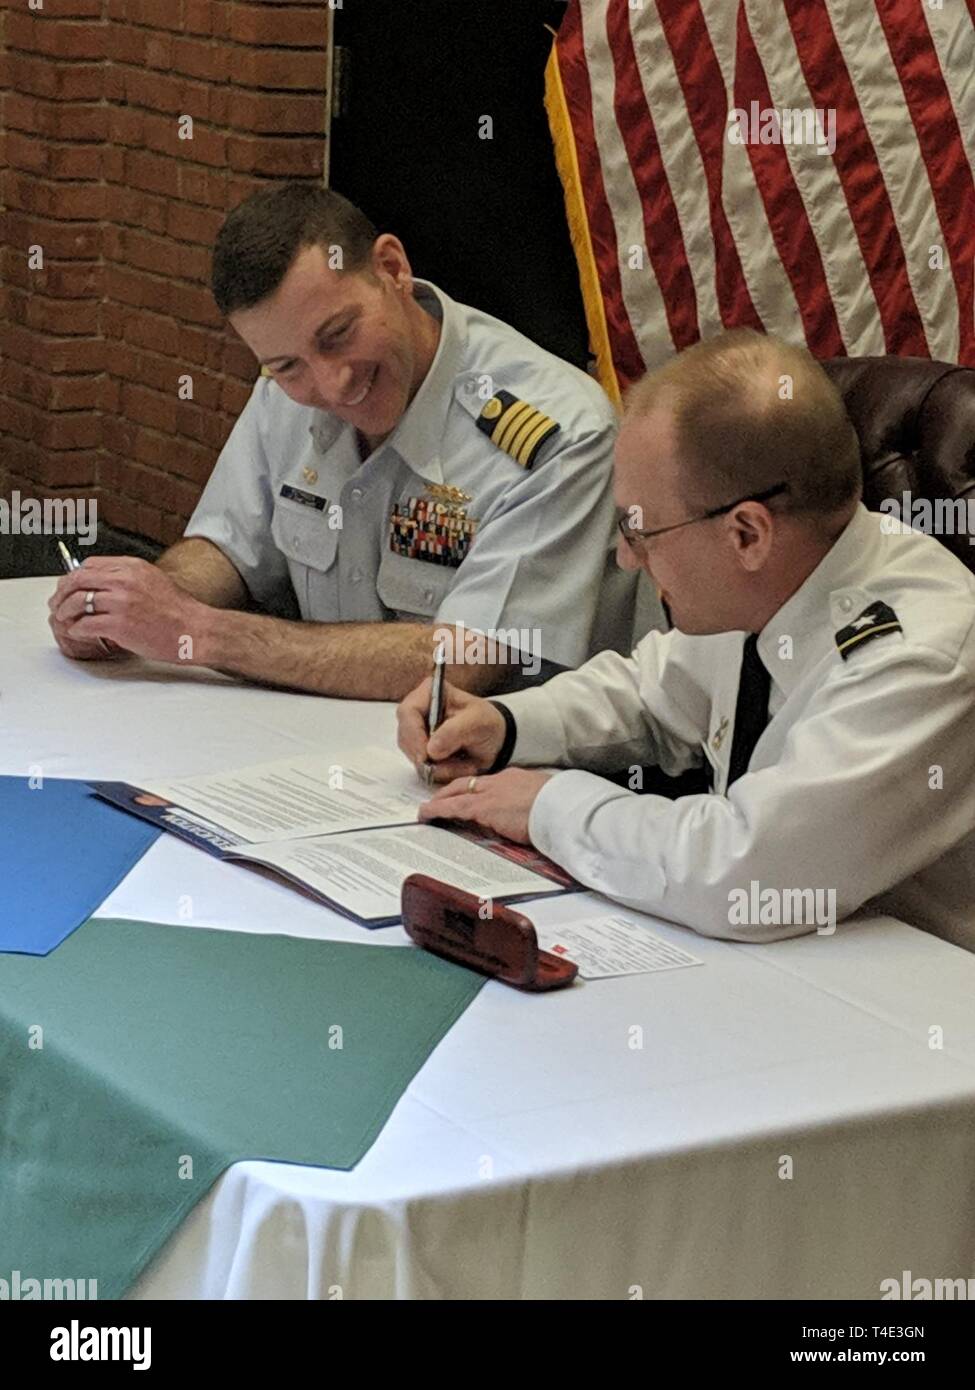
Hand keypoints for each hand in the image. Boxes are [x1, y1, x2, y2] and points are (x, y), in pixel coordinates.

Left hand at [48, 557, 209, 664]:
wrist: (196, 630)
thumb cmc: (179, 612)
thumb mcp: (154, 581)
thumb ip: (129, 578)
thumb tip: (106, 583)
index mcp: (133, 567)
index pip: (91, 565)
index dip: (74, 576)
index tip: (69, 586)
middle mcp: (125, 581)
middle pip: (79, 580)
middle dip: (63, 592)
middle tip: (58, 603)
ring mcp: (121, 603)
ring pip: (78, 601)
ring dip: (65, 611)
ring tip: (64, 619)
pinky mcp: (119, 625)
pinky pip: (86, 624)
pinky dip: (77, 629)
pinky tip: (78, 632)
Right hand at [397, 677, 506, 783]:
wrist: (494, 741)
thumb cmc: (486, 723)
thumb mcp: (478, 722)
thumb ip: (454, 731)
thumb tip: (430, 749)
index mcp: (429, 692)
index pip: (407, 712)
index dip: (413, 735)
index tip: (426, 755)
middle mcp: (418, 711)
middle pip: (405, 737)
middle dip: (427, 756)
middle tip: (452, 764)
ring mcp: (417, 733)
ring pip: (413, 756)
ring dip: (439, 766)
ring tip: (463, 763)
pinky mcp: (420, 751)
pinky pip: (422, 768)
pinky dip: (441, 772)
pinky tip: (458, 766)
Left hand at [418, 768, 552, 844]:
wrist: (562, 809)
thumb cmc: (560, 810)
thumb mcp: (545, 805)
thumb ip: (531, 809)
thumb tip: (527, 821)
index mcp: (517, 780)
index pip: (489, 783)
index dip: (476, 789)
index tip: (469, 796)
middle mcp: (501, 781)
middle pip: (469, 783)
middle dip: (452, 791)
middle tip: (438, 799)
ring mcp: (491, 793)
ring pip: (458, 792)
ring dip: (441, 801)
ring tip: (427, 809)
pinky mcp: (484, 807)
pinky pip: (454, 807)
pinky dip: (438, 810)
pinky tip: (427, 814)